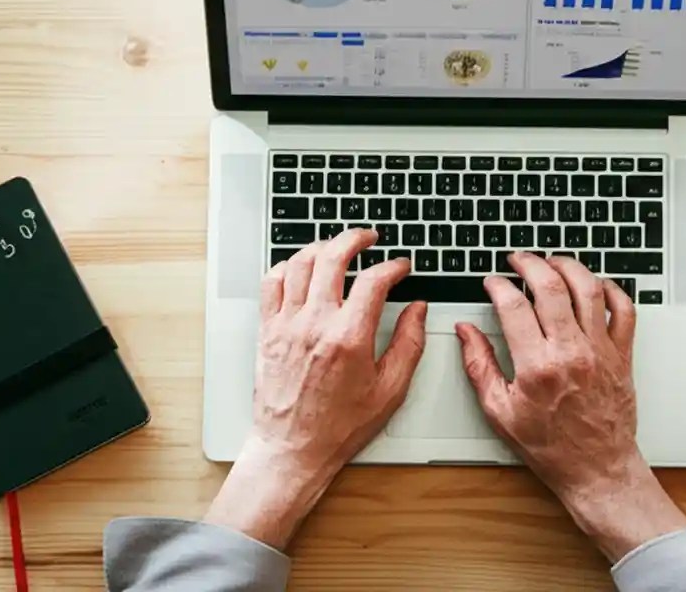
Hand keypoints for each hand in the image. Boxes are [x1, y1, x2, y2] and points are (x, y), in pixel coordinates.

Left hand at [204, 229, 426, 548]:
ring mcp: (286, 325)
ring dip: (321, 246)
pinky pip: (271, 283)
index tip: (401, 267)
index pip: (373, 281)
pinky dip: (286, 266)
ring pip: (299, 263)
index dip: (393, 266)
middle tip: (368, 237)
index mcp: (349, 338)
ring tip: (336, 245)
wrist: (293, 449)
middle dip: (355, 239)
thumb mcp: (390, 390)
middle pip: (332, 257)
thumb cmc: (339, 426)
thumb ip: (409, 343)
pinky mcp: (267, 331)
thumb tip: (418, 310)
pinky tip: (300, 267)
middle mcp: (314, 324)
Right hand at [458, 253, 685, 561]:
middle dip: (530, 264)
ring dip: (568, 267)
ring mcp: (600, 351)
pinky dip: (612, 289)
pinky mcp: (622, 355)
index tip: (492, 281)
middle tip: (518, 260)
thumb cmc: (550, 447)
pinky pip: (624, 310)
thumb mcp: (500, 412)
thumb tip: (466, 333)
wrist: (597, 469)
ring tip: (552, 262)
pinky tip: (595, 284)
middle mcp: (572, 353)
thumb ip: (479, 366)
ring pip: (589, 289)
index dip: (498, 285)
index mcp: (537, 367)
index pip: (513, 306)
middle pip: (551, 287)